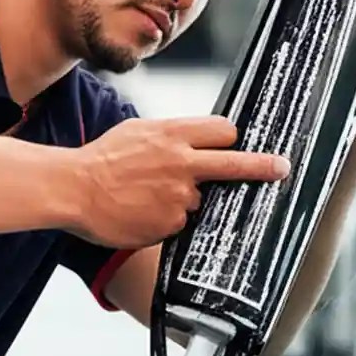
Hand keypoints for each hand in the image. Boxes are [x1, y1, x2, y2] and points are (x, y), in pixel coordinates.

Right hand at [69, 116, 290, 248]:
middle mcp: (181, 163)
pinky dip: (167, 220)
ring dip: (183, 200)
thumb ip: (171, 137)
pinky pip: (181, 223)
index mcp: (172, 133)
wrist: (73, 189)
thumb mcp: (137, 132)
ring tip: (147, 196)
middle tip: (283, 168)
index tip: (238, 146)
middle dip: (263, 166)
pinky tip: (142, 212)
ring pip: (199, 200)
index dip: (230, 141)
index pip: (223, 132)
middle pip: (234, 164)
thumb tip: (198, 142)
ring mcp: (178, 196)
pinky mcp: (170, 224)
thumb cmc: (102, 159)